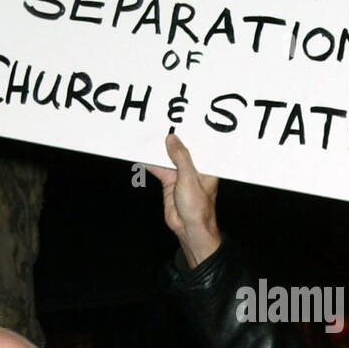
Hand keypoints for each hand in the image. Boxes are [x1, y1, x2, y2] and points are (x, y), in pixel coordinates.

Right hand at [146, 133, 221, 267]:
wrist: (188, 228)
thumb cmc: (198, 206)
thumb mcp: (189, 177)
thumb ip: (180, 157)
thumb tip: (172, 139)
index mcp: (206, 165)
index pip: (199, 144)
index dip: (191, 132)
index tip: (181, 119)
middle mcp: (194, 167)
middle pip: (182, 149)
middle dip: (172, 139)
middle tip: (161, 122)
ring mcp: (181, 174)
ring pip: (168, 157)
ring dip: (159, 149)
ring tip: (149, 134)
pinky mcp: (169, 181)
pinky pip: (159, 168)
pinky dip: (151, 162)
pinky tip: (142, 152)